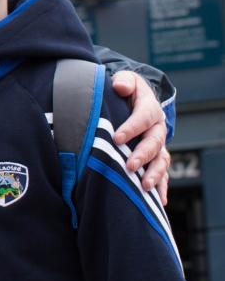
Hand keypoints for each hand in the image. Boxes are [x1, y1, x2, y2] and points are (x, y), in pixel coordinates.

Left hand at [111, 70, 169, 201]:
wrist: (136, 98)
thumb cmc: (126, 89)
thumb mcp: (126, 79)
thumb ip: (124, 81)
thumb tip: (119, 86)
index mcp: (149, 107)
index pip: (142, 117)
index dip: (131, 128)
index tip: (116, 138)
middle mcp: (157, 127)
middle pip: (154, 142)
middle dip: (142, 155)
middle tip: (130, 166)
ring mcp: (158, 143)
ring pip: (160, 159)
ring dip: (154, 173)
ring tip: (144, 186)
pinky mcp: (156, 155)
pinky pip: (162, 172)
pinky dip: (162, 186)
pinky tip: (159, 201)